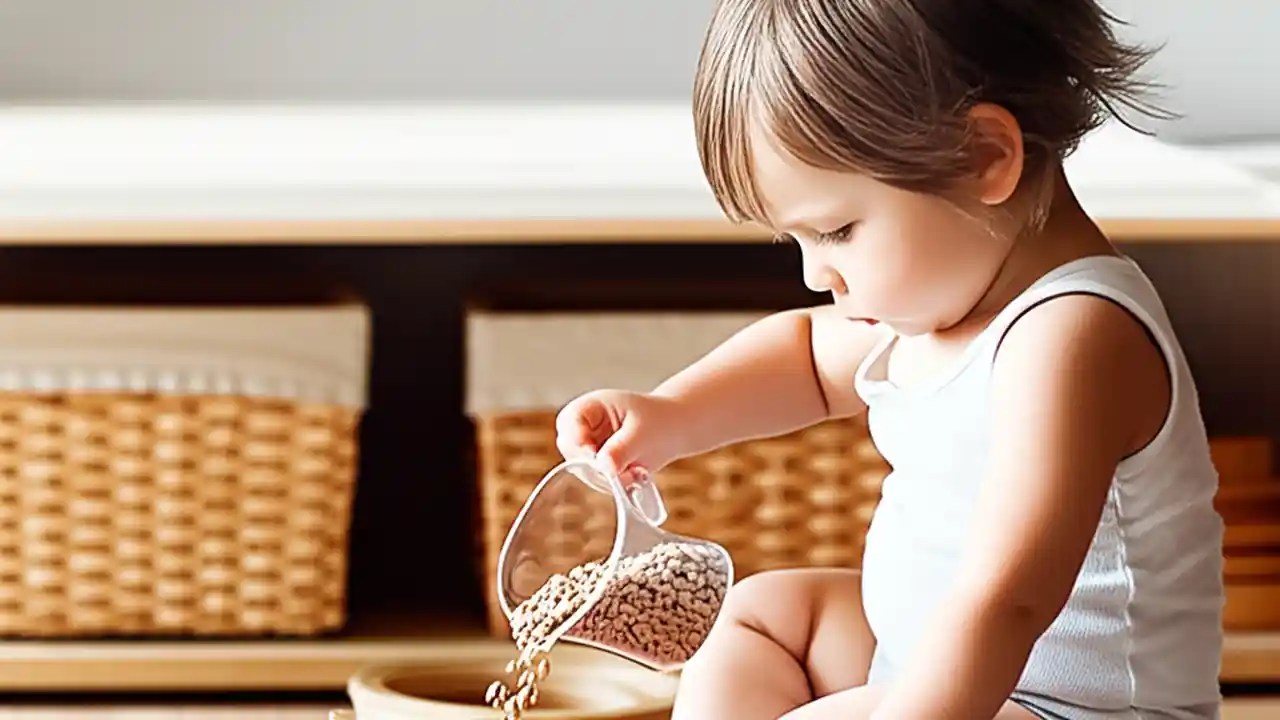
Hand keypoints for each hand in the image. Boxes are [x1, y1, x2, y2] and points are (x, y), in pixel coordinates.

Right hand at [555, 389, 684, 484]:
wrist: (675, 429)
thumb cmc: (660, 420)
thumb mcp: (642, 432)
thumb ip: (621, 450)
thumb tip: (604, 468)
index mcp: (592, 407)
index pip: (568, 422)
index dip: (577, 442)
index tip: (597, 459)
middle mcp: (585, 427)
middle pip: (570, 449)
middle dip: (594, 465)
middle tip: (622, 472)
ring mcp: (590, 447)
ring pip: (582, 470)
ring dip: (608, 478)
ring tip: (637, 473)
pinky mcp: (599, 465)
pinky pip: (598, 481)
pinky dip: (616, 484)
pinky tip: (636, 476)